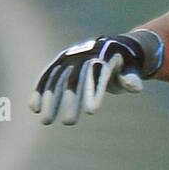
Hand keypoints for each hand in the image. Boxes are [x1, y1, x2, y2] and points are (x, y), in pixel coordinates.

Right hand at [30, 30, 161, 125]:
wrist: (113, 46)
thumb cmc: (126, 65)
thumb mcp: (133, 71)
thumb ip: (132, 79)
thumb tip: (134, 87)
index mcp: (103, 57)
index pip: (98, 76)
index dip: (94, 93)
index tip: (92, 111)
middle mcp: (83, 56)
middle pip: (75, 80)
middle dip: (70, 101)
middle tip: (69, 123)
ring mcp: (70, 58)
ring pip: (57, 80)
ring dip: (50, 100)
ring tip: (45, 121)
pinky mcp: (61, 62)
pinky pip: (48, 76)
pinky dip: (41, 90)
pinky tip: (34, 107)